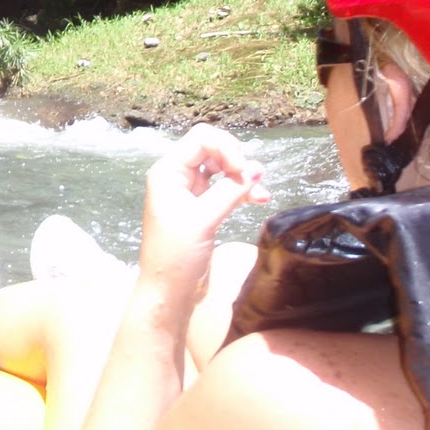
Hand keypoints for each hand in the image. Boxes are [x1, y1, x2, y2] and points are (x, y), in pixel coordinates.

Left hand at [138, 124, 268, 296]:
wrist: (169, 291)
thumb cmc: (177, 255)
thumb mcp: (204, 219)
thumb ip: (230, 191)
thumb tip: (257, 170)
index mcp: (168, 171)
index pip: (201, 138)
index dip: (228, 148)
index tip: (245, 170)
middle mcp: (177, 175)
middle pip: (212, 148)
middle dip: (236, 160)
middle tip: (253, 182)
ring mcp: (189, 190)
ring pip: (221, 168)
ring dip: (242, 176)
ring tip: (261, 194)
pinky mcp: (201, 206)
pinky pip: (223, 187)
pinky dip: (240, 190)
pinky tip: (258, 199)